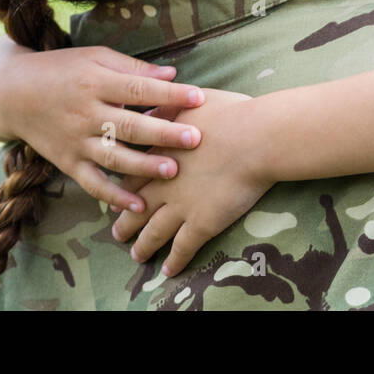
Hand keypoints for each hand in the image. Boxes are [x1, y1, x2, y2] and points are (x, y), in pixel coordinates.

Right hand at [0, 39, 206, 212]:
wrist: (11, 93)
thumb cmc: (62, 69)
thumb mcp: (95, 57)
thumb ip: (133, 68)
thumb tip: (173, 75)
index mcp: (96, 82)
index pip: (139, 89)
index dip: (169, 94)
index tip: (199, 96)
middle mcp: (86, 113)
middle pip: (130, 125)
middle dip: (164, 133)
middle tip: (195, 138)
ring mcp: (76, 140)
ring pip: (114, 157)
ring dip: (144, 166)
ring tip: (173, 170)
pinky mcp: (68, 162)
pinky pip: (92, 183)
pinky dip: (114, 196)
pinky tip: (138, 205)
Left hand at [111, 89, 273, 277]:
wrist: (256, 138)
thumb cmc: (231, 114)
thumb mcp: (191, 101)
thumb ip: (166, 108)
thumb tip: (150, 109)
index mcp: (161, 155)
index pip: (133, 178)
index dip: (124, 191)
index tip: (118, 199)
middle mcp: (164, 184)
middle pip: (135, 208)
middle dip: (125, 223)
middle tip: (117, 234)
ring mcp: (181, 206)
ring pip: (153, 232)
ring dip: (143, 246)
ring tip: (137, 256)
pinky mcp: (202, 223)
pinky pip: (182, 248)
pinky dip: (174, 261)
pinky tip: (168, 271)